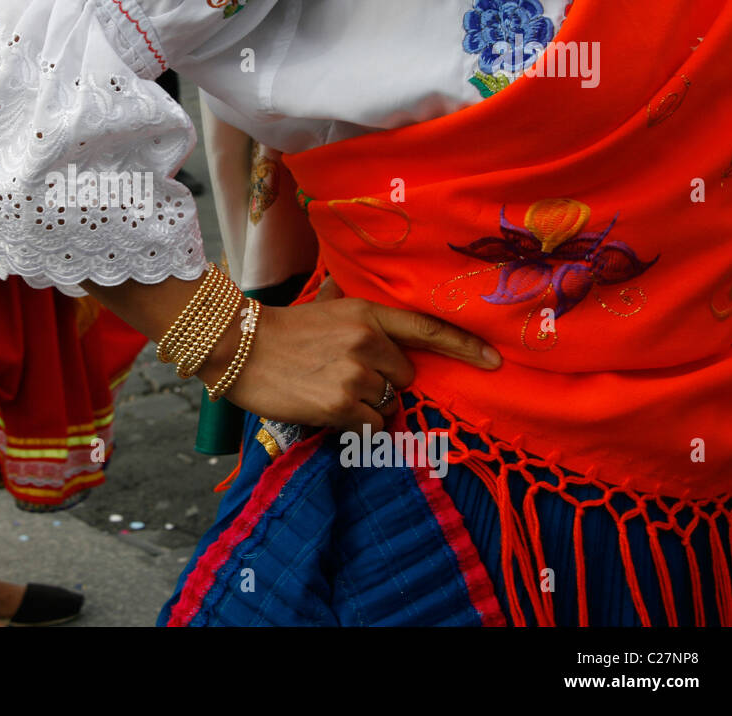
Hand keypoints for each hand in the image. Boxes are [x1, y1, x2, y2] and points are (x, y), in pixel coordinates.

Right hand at [212, 295, 500, 431]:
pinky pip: (371, 427)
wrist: (237, 348)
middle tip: (344, 375)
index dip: (464, 346)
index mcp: (366, 313)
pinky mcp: (340, 405)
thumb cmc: (279, 331)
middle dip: (384, 382)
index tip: (494, 360)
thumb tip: (359, 305)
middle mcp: (367, 342)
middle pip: (405, 377)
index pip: (426, 329)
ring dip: (366, 406)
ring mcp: (355, 374)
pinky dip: (356, 426)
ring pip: (388, 405)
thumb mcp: (323, 307)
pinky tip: (327, 409)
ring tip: (329, 390)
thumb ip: (352, 311)